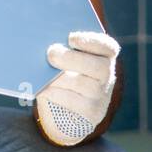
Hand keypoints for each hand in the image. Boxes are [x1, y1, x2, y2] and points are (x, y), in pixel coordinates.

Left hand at [35, 30, 119, 145]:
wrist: (64, 110)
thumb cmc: (62, 77)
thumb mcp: (65, 62)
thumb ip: (61, 51)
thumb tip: (48, 46)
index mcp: (104, 57)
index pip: (108, 47)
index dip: (91, 41)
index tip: (71, 38)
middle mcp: (107, 76)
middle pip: (98, 66)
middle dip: (72, 58)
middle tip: (51, 54)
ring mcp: (102, 96)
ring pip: (83, 84)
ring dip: (61, 78)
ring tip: (43, 74)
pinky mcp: (92, 113)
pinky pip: (74, 102)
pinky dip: (57, 95)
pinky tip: (44, 90)